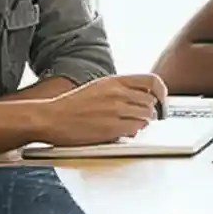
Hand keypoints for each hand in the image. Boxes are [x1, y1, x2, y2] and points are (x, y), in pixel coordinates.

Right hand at [38, 73, 167, 146]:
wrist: (51, 118)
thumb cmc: (72, 105)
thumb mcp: (98, 87)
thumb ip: (120, 90)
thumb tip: (141, 97)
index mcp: (114, 81)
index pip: (151, 81)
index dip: (161, 92)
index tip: (161, 100)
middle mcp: (117, 93)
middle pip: (151, 102)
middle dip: (150, 111)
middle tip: (143, 117)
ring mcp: (115, 110)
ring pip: (146, 117)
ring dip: (143, 123)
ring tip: (132, 124)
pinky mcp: (111, 128)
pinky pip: (135, 130)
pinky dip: (134, 132)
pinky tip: (125, 132)